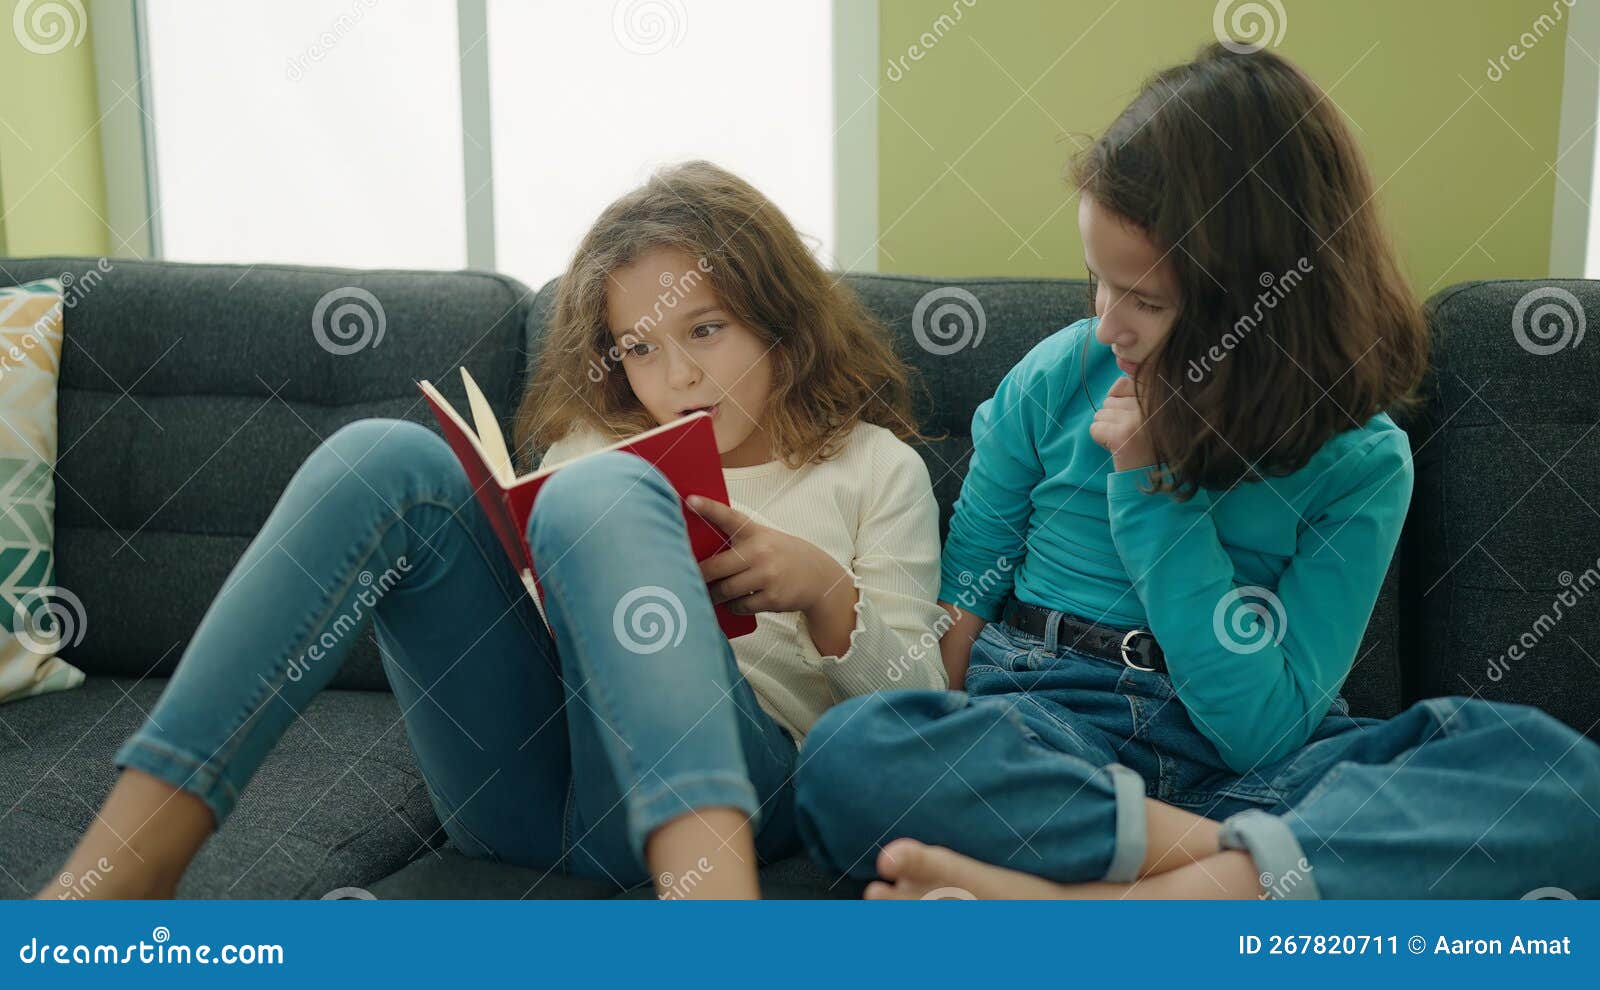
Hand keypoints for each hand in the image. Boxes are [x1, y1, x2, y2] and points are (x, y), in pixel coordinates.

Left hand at [688, 495, 852, 617]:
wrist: (818, 577)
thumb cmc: (783, 555)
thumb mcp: (765, 538)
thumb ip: (738, 540)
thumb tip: (700, 553)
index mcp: (755, 532)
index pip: (728, 517)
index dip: (708, 508)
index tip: (689, 500)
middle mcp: (760, 552)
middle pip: (716, 567)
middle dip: (699, 575)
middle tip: (685, 578)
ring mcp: (767, 576)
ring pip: (725, 590)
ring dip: (714, 595)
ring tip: (709, 595)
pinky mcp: (772, 598)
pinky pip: (740, 606)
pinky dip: (732, 606)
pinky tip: (733, 603)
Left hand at [1090, 374, 1156, 471]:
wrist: (1152, 478)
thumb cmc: (1147, 444)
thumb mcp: (1148, 412)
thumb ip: (1137, 391)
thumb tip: (1121, 367)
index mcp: (1159, 395)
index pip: (1124, 384)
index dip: (1121, 404)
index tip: (1135, 422)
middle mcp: (1152, 403)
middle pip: (1110, 401)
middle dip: (1114, 419)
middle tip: (1131, 435)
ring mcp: (1137, 418)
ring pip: (1101, 413)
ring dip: (1108, 429)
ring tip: (1126, 441)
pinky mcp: (1123, 434)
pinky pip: (1095, 428)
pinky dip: (1101, 440)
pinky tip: (1118, 448)